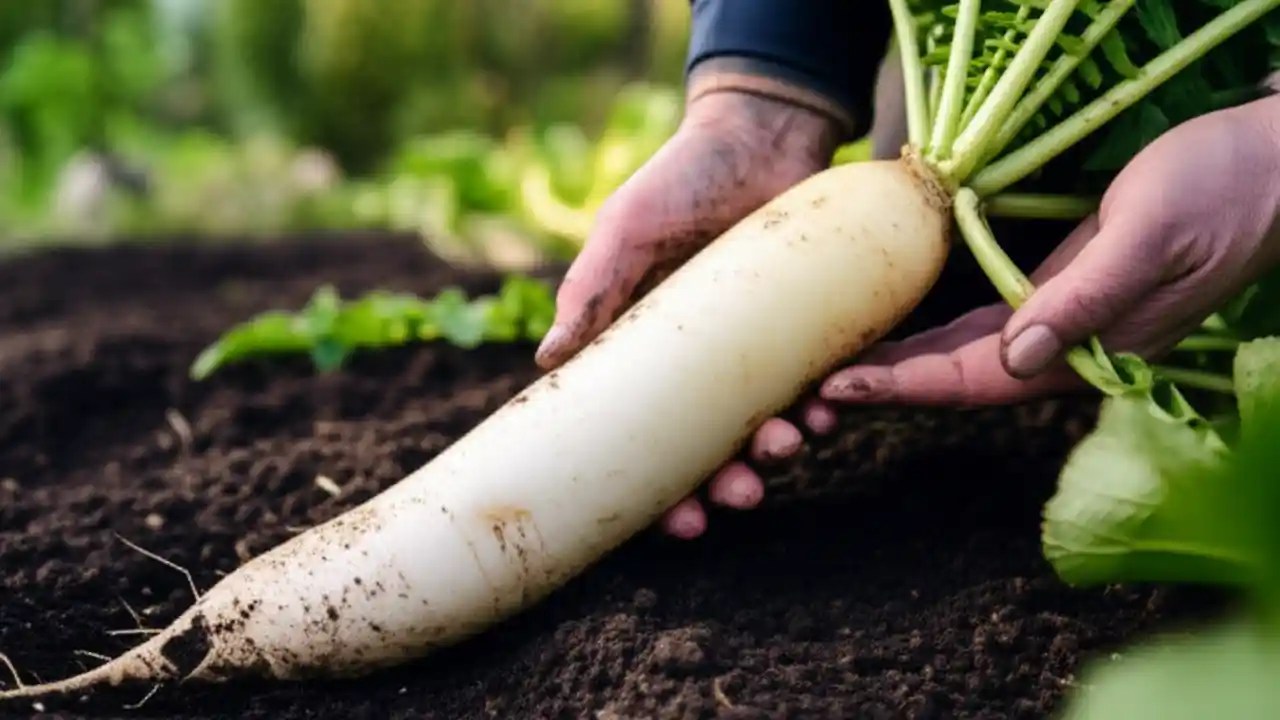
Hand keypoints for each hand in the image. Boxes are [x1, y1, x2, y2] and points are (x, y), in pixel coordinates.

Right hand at [533, 85, 843, 538]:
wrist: (762, 131)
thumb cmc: (680, 178)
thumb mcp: (626, 231)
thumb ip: (593, 291)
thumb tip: (548, 361)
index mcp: (655, 355)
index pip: (657, 440)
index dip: (667, 494)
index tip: (680, 528)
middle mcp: (711, 365)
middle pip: (719, 449)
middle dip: (730, 486)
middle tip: (742, 496)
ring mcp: (765, 349)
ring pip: (774, 424)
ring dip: (781, 450)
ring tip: (789, 442)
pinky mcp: (815, 326)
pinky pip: (825, 380)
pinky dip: (828, 401)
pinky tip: (827, 405)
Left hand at [682, 93, 1279, 538]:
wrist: (1269, 171)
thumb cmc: (1217, 193)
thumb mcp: (1150, 237)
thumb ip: (1085, 300)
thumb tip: (1014, 359)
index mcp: (1085, 349)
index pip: (975, 382)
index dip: (904, 387)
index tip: (839, 386)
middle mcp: (1062, 349)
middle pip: (953, 381)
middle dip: (881, 387)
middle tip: (804, 390)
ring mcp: (1057, 323)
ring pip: (958, 356)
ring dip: (894, 364)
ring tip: (823, 366)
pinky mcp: (1054, 291)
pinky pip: (977, 320)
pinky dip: (927, 328)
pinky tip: (884, 325)